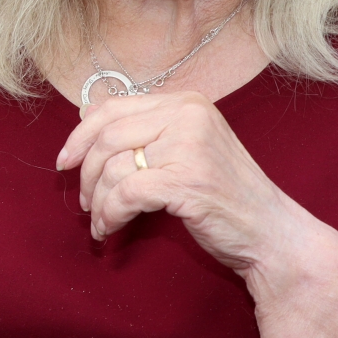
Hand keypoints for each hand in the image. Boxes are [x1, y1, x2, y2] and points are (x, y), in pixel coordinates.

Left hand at [55, 90, 304, 273]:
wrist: (272, 235)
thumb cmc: (225, 196)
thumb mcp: (186, 150)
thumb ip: (144, 131)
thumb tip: (84, 118)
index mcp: (186, 103)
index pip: (112, 108)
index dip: (80, 136)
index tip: (65, 162)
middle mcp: (188, 115)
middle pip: (107, 137)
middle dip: (86, 173)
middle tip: (83, 200)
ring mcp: (189, 146)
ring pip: (113, 168)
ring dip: (97, 201)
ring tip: (100, 220)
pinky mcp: (186, 180)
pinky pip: (125, 194)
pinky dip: (109, 214)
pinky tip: (109, 229)